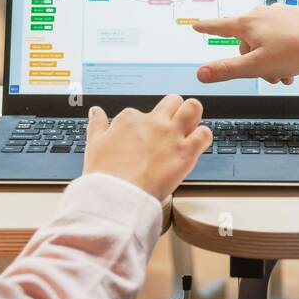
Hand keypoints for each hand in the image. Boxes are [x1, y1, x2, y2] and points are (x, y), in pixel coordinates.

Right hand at [82, 95, 211, 200]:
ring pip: (193, 107)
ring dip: (193, 116)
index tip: (144, 140)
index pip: (142, 113)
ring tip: (189, 129)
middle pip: (173, 101)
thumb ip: (97, 125)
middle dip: (175, 110)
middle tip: (172, 127)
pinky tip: (196, 147)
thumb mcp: (94, 145)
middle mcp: (152, 122)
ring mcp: (171, 135)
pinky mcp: (186, 152)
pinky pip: (205, 134)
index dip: (145, 127)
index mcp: (130, 120)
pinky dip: (203, 138)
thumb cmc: (104, 176)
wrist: (117, 197)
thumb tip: (95, 111)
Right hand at [192, 5, 298, 83]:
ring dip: (271, 60)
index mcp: (248, 24)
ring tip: (286, 74)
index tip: (196, 25)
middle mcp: (262, 14)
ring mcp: (279, 13)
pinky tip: (296, 61)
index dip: (207, 28)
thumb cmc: (294, 53)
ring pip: (265, 41)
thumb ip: (227, 70)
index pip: (220, 26)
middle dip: (254, 62)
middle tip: (270, 77)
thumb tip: (201, 73)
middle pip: (246, 42)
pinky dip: (284, 51)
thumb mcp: (256, 67)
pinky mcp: (295, 16)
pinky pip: (281, 36)